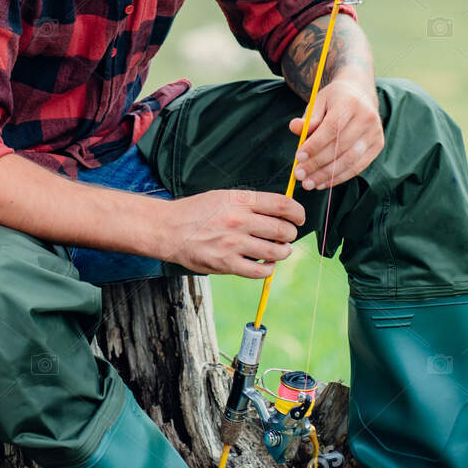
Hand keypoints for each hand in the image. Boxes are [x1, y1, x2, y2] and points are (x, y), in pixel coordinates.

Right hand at [160, 189, 305, 278]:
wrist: (168, 229)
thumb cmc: (197, 211)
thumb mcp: (223, 196)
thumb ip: (250, 203)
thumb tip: (280, 212)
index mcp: (240, 200)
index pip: (282, 205)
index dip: (298, 213)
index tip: (299, 218)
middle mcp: (239, 220)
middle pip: (283, 229)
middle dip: (291, 234)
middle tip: (287, 236)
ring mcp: (233, 243)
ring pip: (275, 251)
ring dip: (283, 252)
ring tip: (280, 250)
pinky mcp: (226, 264)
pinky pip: (260, 270)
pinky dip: (269, 268)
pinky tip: (267, 264)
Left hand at [286, 77, 383, 189]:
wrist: (360, 94)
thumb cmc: (334, 101)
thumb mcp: (318, 102)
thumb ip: (308, 118)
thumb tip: (294, 128)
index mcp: (350, 103)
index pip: (332, 128)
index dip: (315, 145)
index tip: (298, 157)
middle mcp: (366, 117)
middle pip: (340, 146)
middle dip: (317, 164)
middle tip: (299, 175)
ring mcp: (375, 133)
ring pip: (350, 160)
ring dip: (327, 175)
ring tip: (308, 183)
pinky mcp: (377, 146)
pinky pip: (358, 167)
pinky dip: (339, 178)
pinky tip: (323, 183)